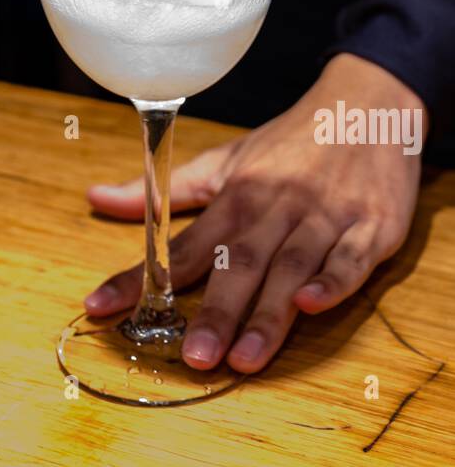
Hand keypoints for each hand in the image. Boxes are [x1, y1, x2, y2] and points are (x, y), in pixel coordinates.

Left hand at [85, 54, 425, 373]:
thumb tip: (96, 199)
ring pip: (291, 269)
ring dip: (268, 316)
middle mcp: (275, 208)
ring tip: (243, 360)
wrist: (367, 106)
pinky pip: (350, 259)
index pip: (182, 246)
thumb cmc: (289, 145)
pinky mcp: (370, 228)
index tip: (101, 308)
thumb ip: (165, 192)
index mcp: (236, 195)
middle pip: (240, 264)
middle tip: (194, 357)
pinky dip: (332, 282)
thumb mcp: (225, 161)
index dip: (140, 278)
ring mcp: (324, 218)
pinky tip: (311, 305)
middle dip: (216, 312)